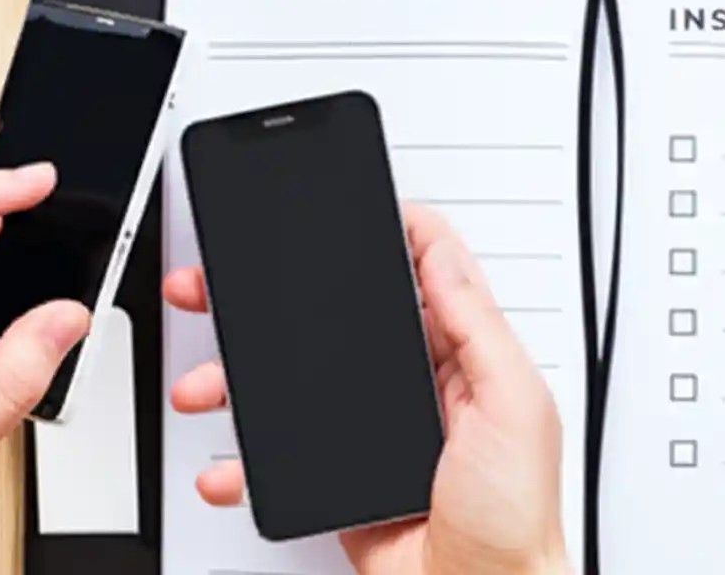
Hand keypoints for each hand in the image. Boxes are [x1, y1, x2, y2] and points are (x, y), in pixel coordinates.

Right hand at [164, 203, 571, 574]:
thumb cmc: (516, 513)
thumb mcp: (511, 401)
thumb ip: (475, 324)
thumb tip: (442, 250)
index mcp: (463, 357)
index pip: (419, 276)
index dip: (380, 238)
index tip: (339, 211)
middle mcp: (415, 387)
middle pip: (335, 323)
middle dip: (275, 304)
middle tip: (226, 288)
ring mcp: (372, 433)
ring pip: (293, 386)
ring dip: (240, 379)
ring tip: (208, 382)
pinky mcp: (340, 479)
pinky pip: (280, 457)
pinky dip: (243, 461)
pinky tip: (229, 462)